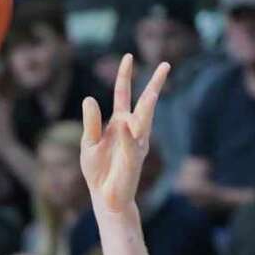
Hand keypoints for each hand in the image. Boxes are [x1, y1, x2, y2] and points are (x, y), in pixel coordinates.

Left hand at [81, 55, 168, 216]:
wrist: (105, 197)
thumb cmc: (98, 171)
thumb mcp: (89, 143)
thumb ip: (91, 122)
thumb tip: (89, 98)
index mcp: (119, 122)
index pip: (123, 94)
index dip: (125, 76)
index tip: (129, 56)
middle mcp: (131, 129)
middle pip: (144, 102)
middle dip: (154, 84)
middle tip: (166, 65)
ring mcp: (136, 143)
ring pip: (144, 120)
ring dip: (148, 106)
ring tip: (154, 90)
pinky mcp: (134, 159)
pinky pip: (131, 144)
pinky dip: (128, 136)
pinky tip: (127, 125)